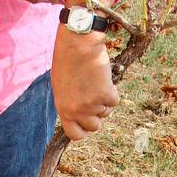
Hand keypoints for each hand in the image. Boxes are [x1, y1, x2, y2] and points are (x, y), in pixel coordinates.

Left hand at [50, 25, 118, 140]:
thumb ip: (70, 103)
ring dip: (105, 100)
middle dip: (97, 114)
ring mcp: (90, 104)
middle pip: (94, 126)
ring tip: (96, 82)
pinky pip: (114, 101)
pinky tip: (103, 77)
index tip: (88, 122)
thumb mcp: (62, 85)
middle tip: (95, 96)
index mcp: (63, 108)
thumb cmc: (68, 58)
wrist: (78, 42)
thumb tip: (83, 114)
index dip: (83, 130)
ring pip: (106, 112)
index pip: (75, 134)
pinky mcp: (104, 94)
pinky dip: (112, 90)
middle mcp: (76, 110)